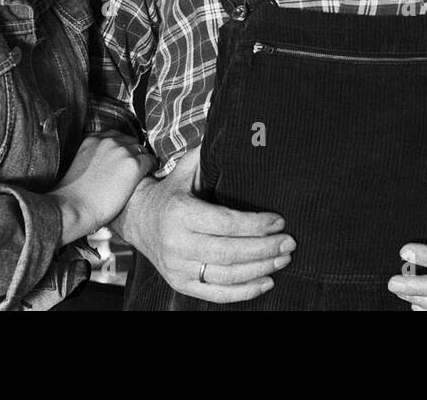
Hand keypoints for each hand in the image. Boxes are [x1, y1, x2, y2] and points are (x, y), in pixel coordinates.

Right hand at [49, 131, 155, 244]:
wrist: (73, 208)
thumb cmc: (74, 195)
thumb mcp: (80, 164)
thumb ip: (93, 156)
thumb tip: (108, 164)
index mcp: (92, 139)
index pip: (115, 136)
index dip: (120, 150)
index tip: (121, 161)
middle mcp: (108, 140)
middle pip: (130, 141)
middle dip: (131, 154)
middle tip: (129, 171)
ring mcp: (122, 151)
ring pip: (141, 150)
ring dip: (141, 161)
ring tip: (138, 176)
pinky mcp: (133, 165)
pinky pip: (151, 161)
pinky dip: (150, 169)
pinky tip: (145, 180)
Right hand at [111, 146, 294, 302]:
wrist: (137, 219)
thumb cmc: (172, 191)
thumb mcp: (185, 168)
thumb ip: (210, 154)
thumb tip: (239, 133)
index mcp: (180, 212)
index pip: (225, 223)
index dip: (255, 224)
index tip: (279, 221)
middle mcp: (177, 243)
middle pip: (229, 252)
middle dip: (265, 248)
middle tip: (289, 243)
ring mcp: (178, 267)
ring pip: (227, 275)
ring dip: (260, 269)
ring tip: (284, 259)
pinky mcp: (181, 284)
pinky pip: (217, 294)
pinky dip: (245, 291)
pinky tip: (267, 281)